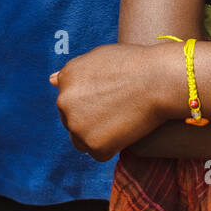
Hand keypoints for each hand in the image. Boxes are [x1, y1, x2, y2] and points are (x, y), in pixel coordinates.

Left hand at [51, 43, 173, 161]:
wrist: (159, 80)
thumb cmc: (136, 65)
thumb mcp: (100, 57)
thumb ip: (74, 71)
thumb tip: (50, 80)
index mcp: (66, 78)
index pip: (69, 100)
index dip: (90, 101)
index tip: (109, 99)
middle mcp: (65, 101)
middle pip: (71, 121)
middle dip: (90, 119)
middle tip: (118, 111)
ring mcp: (77, 126)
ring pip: (81, 140)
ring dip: (97, 136)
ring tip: (121, 122)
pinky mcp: (94, 146)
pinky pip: (98, 154)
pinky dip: (111, 148)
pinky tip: (126, 132)